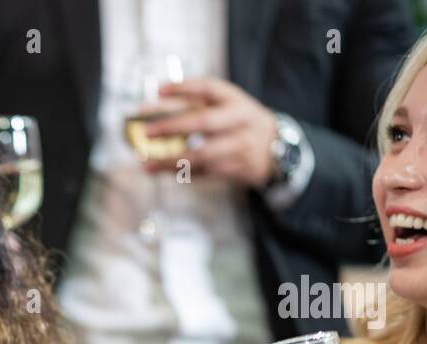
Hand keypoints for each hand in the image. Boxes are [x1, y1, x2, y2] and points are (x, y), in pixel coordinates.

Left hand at [142, 77, 277, 189]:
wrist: (279, 148)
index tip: (160, 90)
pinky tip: (165, 171)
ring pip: (202, 154)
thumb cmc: (240, 123)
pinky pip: (206, 172)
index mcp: (235, 99)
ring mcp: (241, 145)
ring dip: (171, 161)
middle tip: (147, 132)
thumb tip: (150, 111)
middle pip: (203, 121)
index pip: (209, 87)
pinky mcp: (238, 168)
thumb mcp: (227, 106)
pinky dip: (183, 172)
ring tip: (147, 164)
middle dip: (172, 126)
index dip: (184, 87)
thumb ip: (196, 106)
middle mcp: (240, 120)